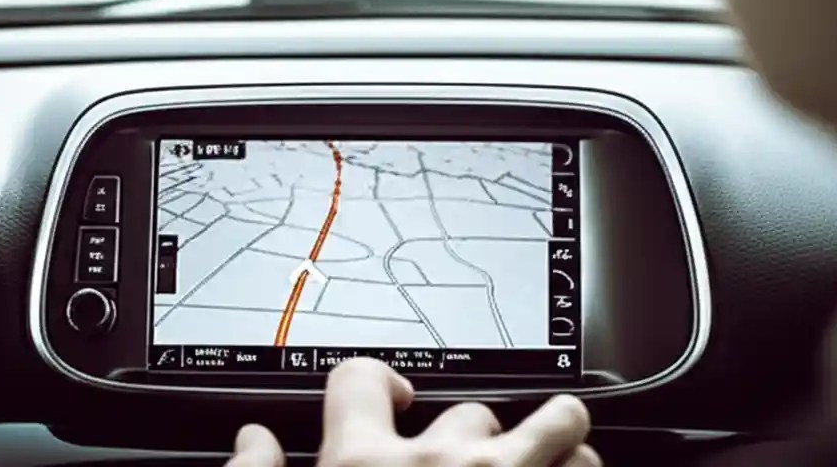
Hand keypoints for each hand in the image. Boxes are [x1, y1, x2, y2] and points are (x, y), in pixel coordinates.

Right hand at [227, 357, 599, 466]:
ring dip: (555, 440)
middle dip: (472, 438)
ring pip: (552, 428)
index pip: (359, 378)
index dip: (375, 382)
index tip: (389, 395)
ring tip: (559, 447)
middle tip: (469, 466)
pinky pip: (585, 466)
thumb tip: (250, 441)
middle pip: (467, 412)